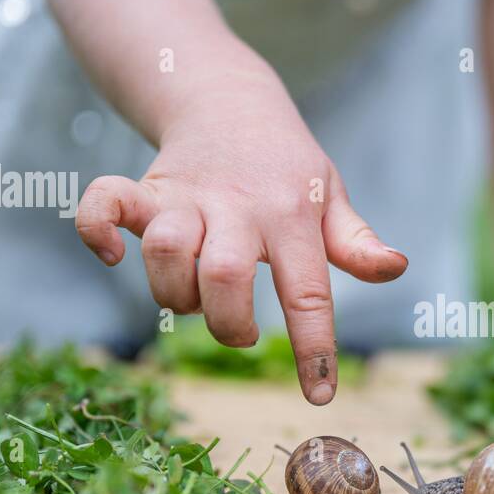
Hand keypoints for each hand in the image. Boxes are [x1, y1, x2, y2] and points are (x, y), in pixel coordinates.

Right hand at [75, 78, 406, 404]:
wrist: (230, 97)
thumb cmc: (287, 166)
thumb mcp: (331, 196)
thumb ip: (358, 241)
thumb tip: (396, 269)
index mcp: (292, 217)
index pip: (307, 292)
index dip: (313, 349)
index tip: (319, 396)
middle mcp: (239, 208)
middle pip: (224, 275)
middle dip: (227, 323)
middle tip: (239, 330)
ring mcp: (188, 196)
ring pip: (167, 250)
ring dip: (173, 292)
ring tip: (192, 297)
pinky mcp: (146, 189)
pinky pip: (103, 203)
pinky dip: (97, 232)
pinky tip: (116, 256)